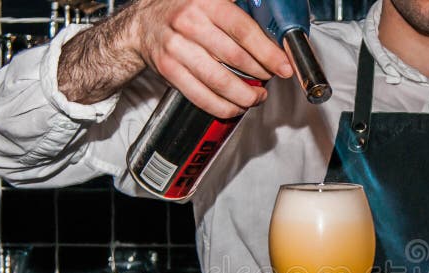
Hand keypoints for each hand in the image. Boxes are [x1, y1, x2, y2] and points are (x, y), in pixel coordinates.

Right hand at [59, 0, 293, 116]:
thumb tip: (275, 41)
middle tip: (269, 82)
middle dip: (259, 75)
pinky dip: (223, 107)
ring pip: (219, 81)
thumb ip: (240, 15)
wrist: (144, 23)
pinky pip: (201, 96)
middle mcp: (189, 22)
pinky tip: (235, 107)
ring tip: (256, 98)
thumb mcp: (212, 1)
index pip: (244, 30)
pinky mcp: (168, 70)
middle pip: (235, 58)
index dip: (268, 52)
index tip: (284, 67)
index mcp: (207, 2)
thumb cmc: (185, 12)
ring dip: (244, 96)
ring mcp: (176, 48)